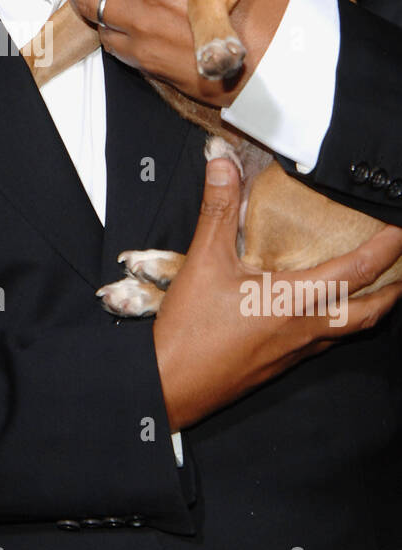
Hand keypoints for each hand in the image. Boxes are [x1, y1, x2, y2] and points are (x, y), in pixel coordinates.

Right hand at [153, 157, 401, 430]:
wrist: (171, 384)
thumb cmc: (189, 329)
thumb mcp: (203, 261)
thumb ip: (219, 209)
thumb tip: (223, 165)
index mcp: (293, 300)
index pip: (356, 272)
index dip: (385, 250)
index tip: (399, 232)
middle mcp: (304, 327)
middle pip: (369, 313)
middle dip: (393, 290)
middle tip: (401, 269)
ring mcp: (295, 350)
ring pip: (349, 331)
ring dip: (370, 309)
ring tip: (376, 289)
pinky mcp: (281, 364)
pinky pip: (324, 342)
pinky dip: (339, 324)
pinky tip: (323, 313)